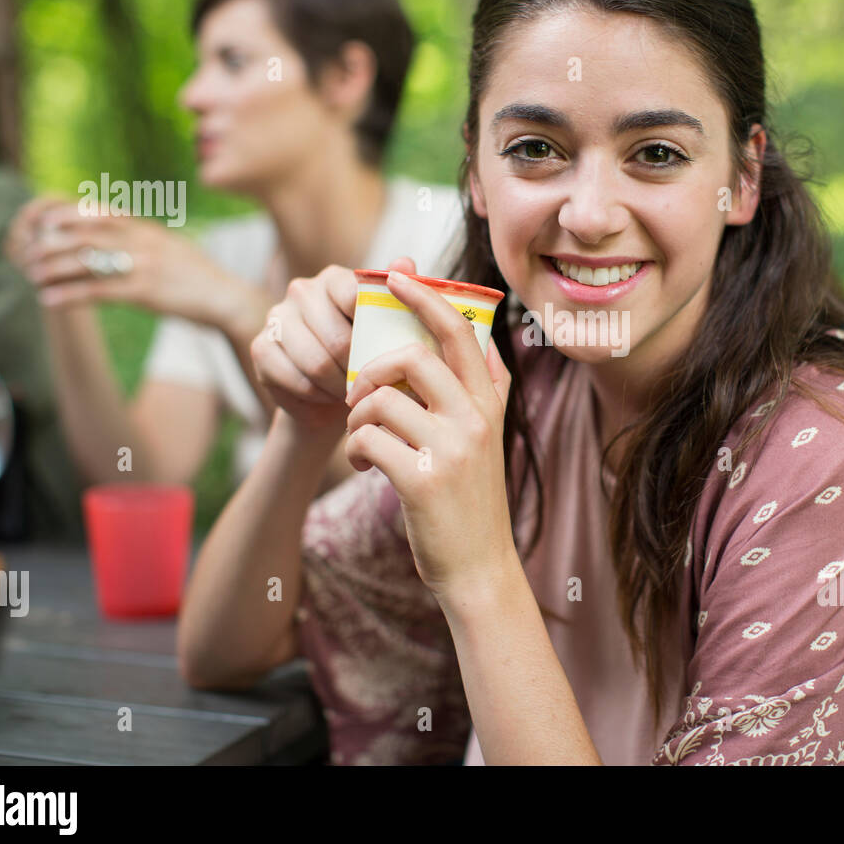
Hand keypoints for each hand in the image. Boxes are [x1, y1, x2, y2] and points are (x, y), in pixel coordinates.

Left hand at [4, 196, 245, 326]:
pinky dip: (70, 295)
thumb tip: (126, 233)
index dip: (71, 214)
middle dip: (55, 241)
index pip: (103, 214)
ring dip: (54, 268)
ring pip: (88, 261)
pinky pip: (98, 291)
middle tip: (30, 250)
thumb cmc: (200, 277)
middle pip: (88, 234)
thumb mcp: (174, 248)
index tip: (47, 219)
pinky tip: (49, 300)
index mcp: (149, 231)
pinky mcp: (145, 293)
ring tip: (32, 275)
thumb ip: (148, 239)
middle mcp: (144, 243)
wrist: (227, 298)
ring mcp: (144, 266)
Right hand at [252, 257, 417, 430]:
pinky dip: (315, 398)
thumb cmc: (367, 355)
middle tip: (370, 386)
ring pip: (316, 363)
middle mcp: (301, 290)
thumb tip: (404, 262)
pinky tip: (325, 399)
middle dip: (358, 371)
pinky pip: (294, 381)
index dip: (373, 334)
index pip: (354, 298)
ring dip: (338, 388)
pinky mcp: (260, 347)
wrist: (331, 395)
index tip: (386, 356)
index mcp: (335, 278)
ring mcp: (276, 317)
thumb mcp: (391, 329)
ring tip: (350, 395)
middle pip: (338, 339)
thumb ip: (402, 294)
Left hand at [343, 268, 515, 596]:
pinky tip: (361, 465)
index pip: (461, 330)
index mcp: (490, 402)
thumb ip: (479, 387)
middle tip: (360, 392)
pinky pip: (366, 439)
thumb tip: (470, 332)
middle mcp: (476, 418)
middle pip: (413, 355)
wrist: (479, 567)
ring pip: (380, 399)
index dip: (425, 295)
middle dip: (372, 367)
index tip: (394, 276)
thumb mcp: (486, 437)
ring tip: (362, 439)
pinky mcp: (422, 479)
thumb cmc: (471, 498)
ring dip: (357, 417)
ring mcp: (451, 448)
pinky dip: (354, 449)